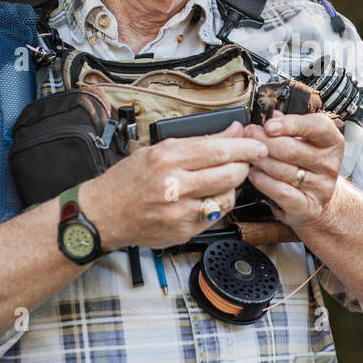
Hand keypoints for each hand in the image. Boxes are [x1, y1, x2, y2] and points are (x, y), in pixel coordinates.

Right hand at [82, 121, 267, 249]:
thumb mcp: (159, 150)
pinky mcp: (184, 231)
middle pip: (229, 174)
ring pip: (228, 196)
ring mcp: (179, 212)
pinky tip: (212, 196)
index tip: (257, 144)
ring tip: (224, 178)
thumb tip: (233, 130)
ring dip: (234, 186)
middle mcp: (174, 186)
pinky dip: (220, 203)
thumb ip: (199, 142)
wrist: (104, 214)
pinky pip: (216, 215)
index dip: (245, 146)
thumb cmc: (129, 180)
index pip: (219, 150)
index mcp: (167, 159)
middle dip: (245, 165)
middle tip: (246, 160)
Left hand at [243, 111, 345, 228]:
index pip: (317, 127)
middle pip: (293, 149)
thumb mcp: (306, 141)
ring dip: (260, 160)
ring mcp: (321, 186)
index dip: (291, 124)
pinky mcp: (308, 205)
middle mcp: (330, 164)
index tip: (269, 125)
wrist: (320, 199)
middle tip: (248, 135)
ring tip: (247, 154)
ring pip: (283, 170)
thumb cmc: (308, 164)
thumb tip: (272, 114)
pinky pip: (281, 191)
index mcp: (332, 142)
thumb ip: (290, 126)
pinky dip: (263, 181)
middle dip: (265, 141)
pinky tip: (253, 173)